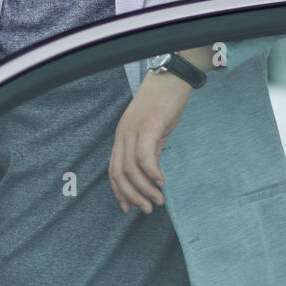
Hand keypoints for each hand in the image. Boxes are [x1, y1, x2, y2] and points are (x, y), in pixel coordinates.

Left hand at [108, 71, 192, 213]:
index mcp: (122, 136)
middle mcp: (123, 134)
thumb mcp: (154, 130)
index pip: (113, 169)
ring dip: (144, 189)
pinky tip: (161, 182)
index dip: (119, 191)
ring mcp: (133, 130)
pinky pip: (145, 156)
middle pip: (119, 173)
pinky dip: (151, 173)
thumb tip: (151, 173)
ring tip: (157, 201)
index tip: (129, 208)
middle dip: (131, 196)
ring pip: (131, 168)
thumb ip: (150, 149)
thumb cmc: (165, 102)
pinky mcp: (148, 126)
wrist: (172, 76)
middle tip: (146, 209)